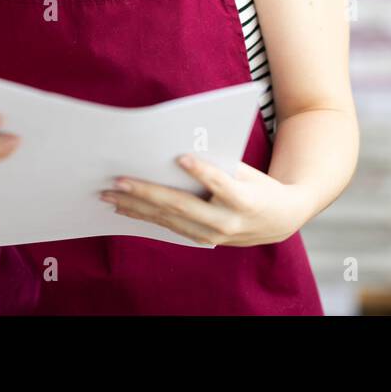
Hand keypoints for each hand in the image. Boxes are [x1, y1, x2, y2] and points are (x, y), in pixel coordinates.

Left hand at [99, 155, 312, 246]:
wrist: (280, 220)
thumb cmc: (261, 186)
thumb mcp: (249, 172)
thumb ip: (220, 164)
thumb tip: (179, 151)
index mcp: (245, 200)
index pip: (221, 185)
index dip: (202, 172)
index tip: (181, 157)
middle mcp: (227, 223)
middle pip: (182, 206)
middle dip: (147, 192)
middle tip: (118, 181)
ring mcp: (214, 236)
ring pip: (169, 221)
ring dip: (137, 207)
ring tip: (110, 195)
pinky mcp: (204, 240)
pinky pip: (170, 228)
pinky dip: (145, 217)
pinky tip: (125, 208)